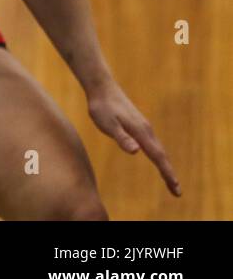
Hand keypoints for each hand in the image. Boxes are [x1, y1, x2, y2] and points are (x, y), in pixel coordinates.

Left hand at [86, 80, 180, 196]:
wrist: (101, 86)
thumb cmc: (102, 106)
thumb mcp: (107, 124)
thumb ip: (121, 138)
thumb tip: (136, 151)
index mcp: (141, 132)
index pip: (158, 157)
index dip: (167, 173)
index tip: (176, 188)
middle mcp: (146, 130)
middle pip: (161, 155)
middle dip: (169, 173)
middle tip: (176, 192)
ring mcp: (144, 126)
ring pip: (158, 149)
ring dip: (165, 165)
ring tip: (169, 180)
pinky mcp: (139, 124)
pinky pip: (153, 143)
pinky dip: (158, 155)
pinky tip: (157, 158)